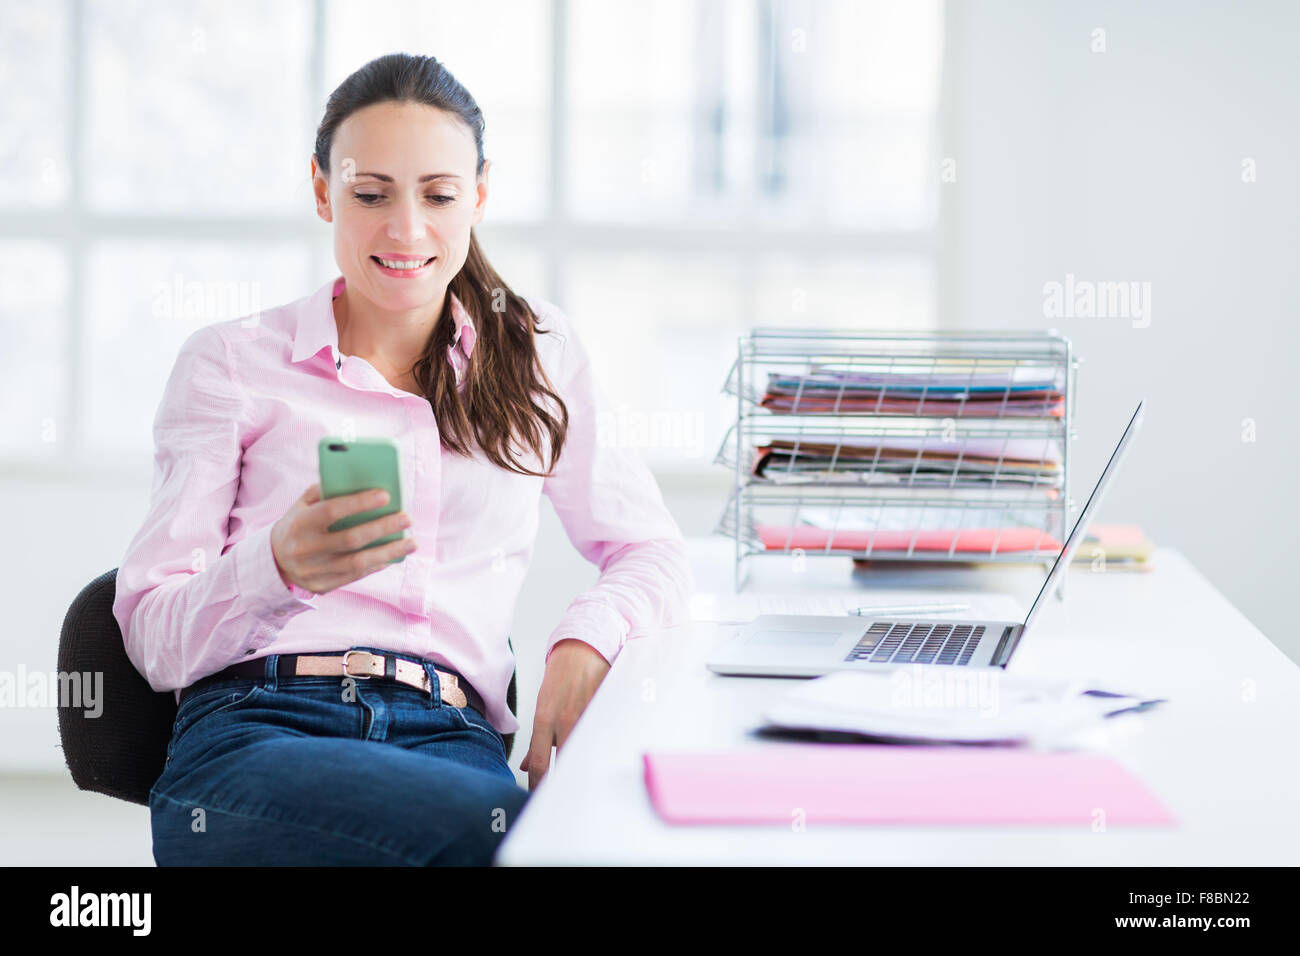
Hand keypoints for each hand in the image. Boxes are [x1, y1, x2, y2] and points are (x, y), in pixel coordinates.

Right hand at [270, 483, 415, 594]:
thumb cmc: (298, 523)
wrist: (274, 561)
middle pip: (350, 539)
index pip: (330, 511)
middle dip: (382, 528)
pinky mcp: (322, 587)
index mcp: (299, 523)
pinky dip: (377, 564)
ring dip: (388, 552)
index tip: (386, 495)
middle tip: (407, 518)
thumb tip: (363, 483)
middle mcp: (305, 549)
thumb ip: (326, 491)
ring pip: (357, 562)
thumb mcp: (302, 504)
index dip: (358, 503)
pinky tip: (394, 555)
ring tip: (412, 542)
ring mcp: (313, 571)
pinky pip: (356, 576)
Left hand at [520, 638, 610, 789]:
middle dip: (565, 783)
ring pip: (586, 751)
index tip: (540, 800)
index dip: (539, 787)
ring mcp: (587, 716)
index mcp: (545, 720)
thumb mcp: (542, 706)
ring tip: (586, 780)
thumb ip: (537, 739)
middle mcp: (566, 720)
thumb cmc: (560, 679)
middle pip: (566, 763)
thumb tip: (528, 766)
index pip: (540, 764)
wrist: (581, 649)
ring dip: (585, 765)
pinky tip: (604, 756)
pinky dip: (602, 748)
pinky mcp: (605, 710)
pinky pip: (603, 737)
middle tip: (564, 800)